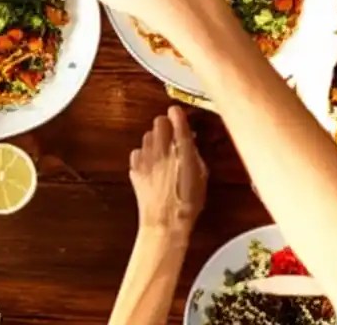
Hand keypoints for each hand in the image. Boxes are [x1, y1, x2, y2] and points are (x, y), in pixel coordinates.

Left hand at [129, 106, 207, 233]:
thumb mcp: (201, 177)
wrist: (165, 223)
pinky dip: (144, 154)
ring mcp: (146, 159)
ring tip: (163, 153)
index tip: (177, 113)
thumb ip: (194, 155)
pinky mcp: (135, 168)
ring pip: (147, 136)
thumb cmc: (187, 204)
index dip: (178, 115)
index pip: (177, 121)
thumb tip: (189, 142)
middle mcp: (162, 151)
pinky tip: (151, 165)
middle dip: (166, 125)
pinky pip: (137, 152)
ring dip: (155, 140)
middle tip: (172, 135)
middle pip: (159, 122)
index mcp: (182, 152)